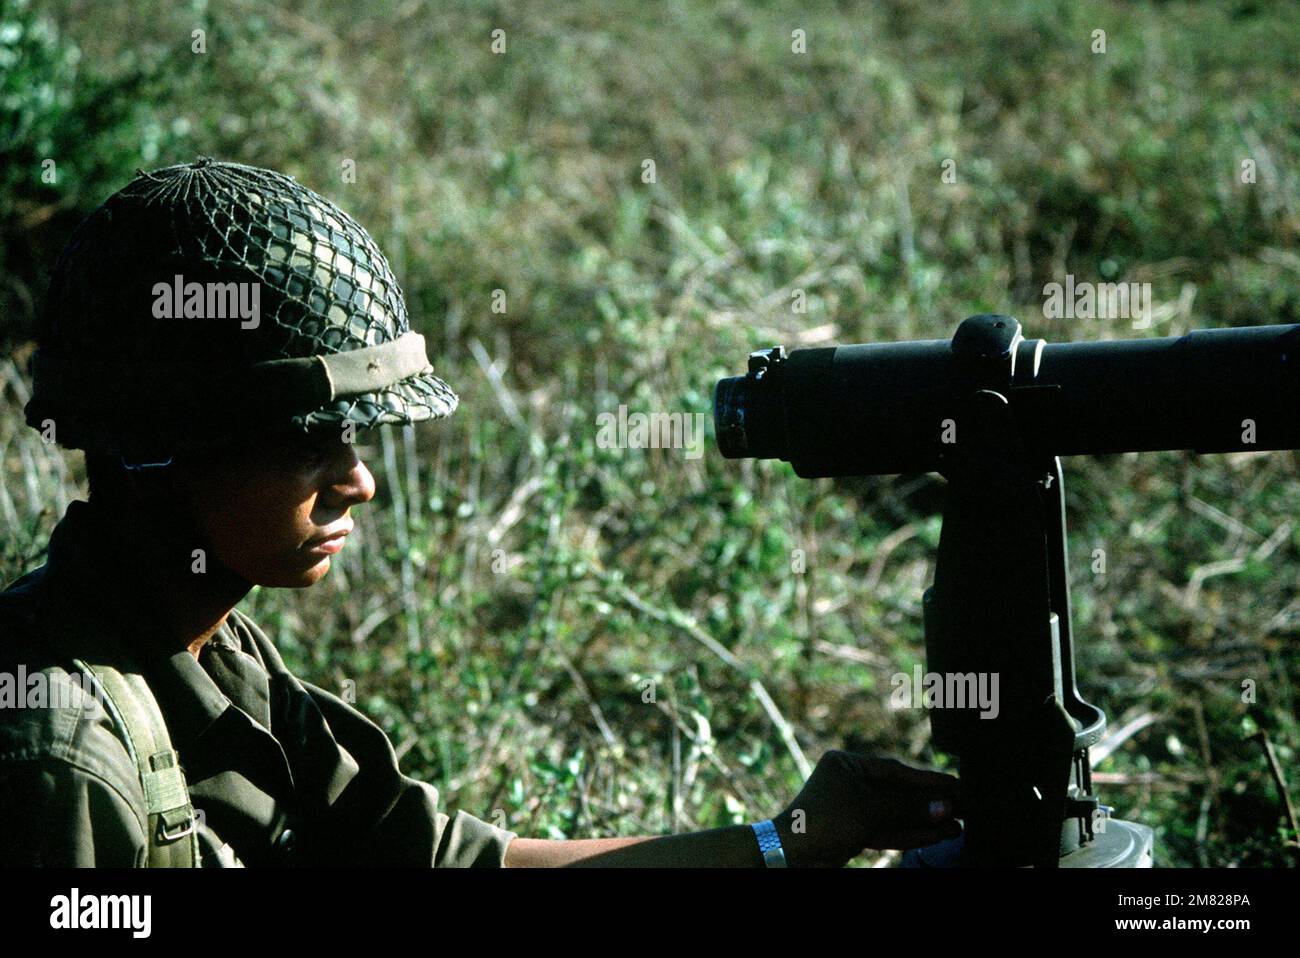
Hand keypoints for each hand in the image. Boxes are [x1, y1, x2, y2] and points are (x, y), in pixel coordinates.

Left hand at [772, 750, 961, 866]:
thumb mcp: (869, 809)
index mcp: (847, 763)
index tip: (958, 786)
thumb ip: (908, 807)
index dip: (929, 781)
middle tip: (967, 807)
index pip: (896, 771)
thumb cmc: (822, 821)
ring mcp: (852, 808)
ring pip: (896, 814)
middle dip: (931, 803)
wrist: (791, 856)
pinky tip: (938, 834)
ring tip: (958, 825)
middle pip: (899, 793)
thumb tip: (945, 806)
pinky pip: (888, 829)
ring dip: (926, 821)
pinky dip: (911, 833)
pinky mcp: (854, 831)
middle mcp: (850, 782)